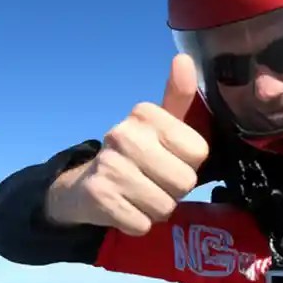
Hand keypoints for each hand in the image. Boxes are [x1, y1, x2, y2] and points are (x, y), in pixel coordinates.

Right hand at [45, 54, 209, 235]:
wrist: (84, 186)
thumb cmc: (136, 155)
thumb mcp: (160, 125)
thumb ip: (178, 97)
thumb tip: (184, 58)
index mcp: (144, 114)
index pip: (199, 152)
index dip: (188, 164)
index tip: (168, 159)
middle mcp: (124, 134)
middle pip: (185, 182)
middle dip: (174, 190)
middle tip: (153, 181)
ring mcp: (110, 166)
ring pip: (165, 206)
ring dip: (157, 209)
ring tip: (139, 195)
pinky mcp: (100, 197)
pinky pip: (143, 224)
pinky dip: (138, 223)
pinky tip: (125, 208)